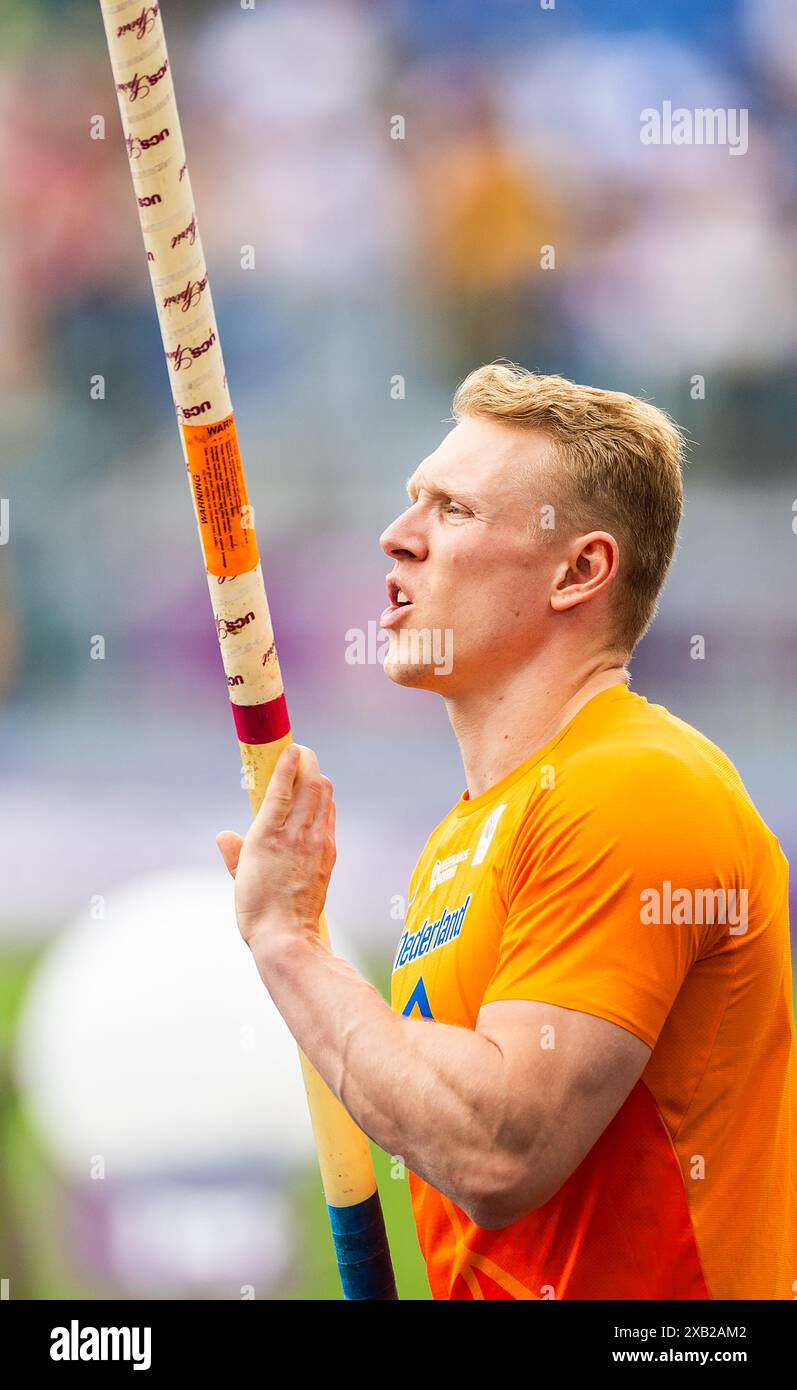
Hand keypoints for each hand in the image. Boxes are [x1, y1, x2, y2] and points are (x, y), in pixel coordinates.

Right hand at [216, 744, 335, 960]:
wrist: (287, 937)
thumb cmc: (256, 909)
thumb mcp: (239, 877)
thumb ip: (234, 852)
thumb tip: (224, 836)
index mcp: (267, 836)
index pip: (283, 788)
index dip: (288, 764)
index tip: (291, 747)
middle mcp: (294, 835)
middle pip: (312, 786)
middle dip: (309, 764)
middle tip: (302, 754)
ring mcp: (315, 844)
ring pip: (325, 798)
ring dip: (319, 780)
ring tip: (310, 772)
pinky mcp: (327, 855)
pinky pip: (329, 818)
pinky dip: (325, 803)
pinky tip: (319, 802)